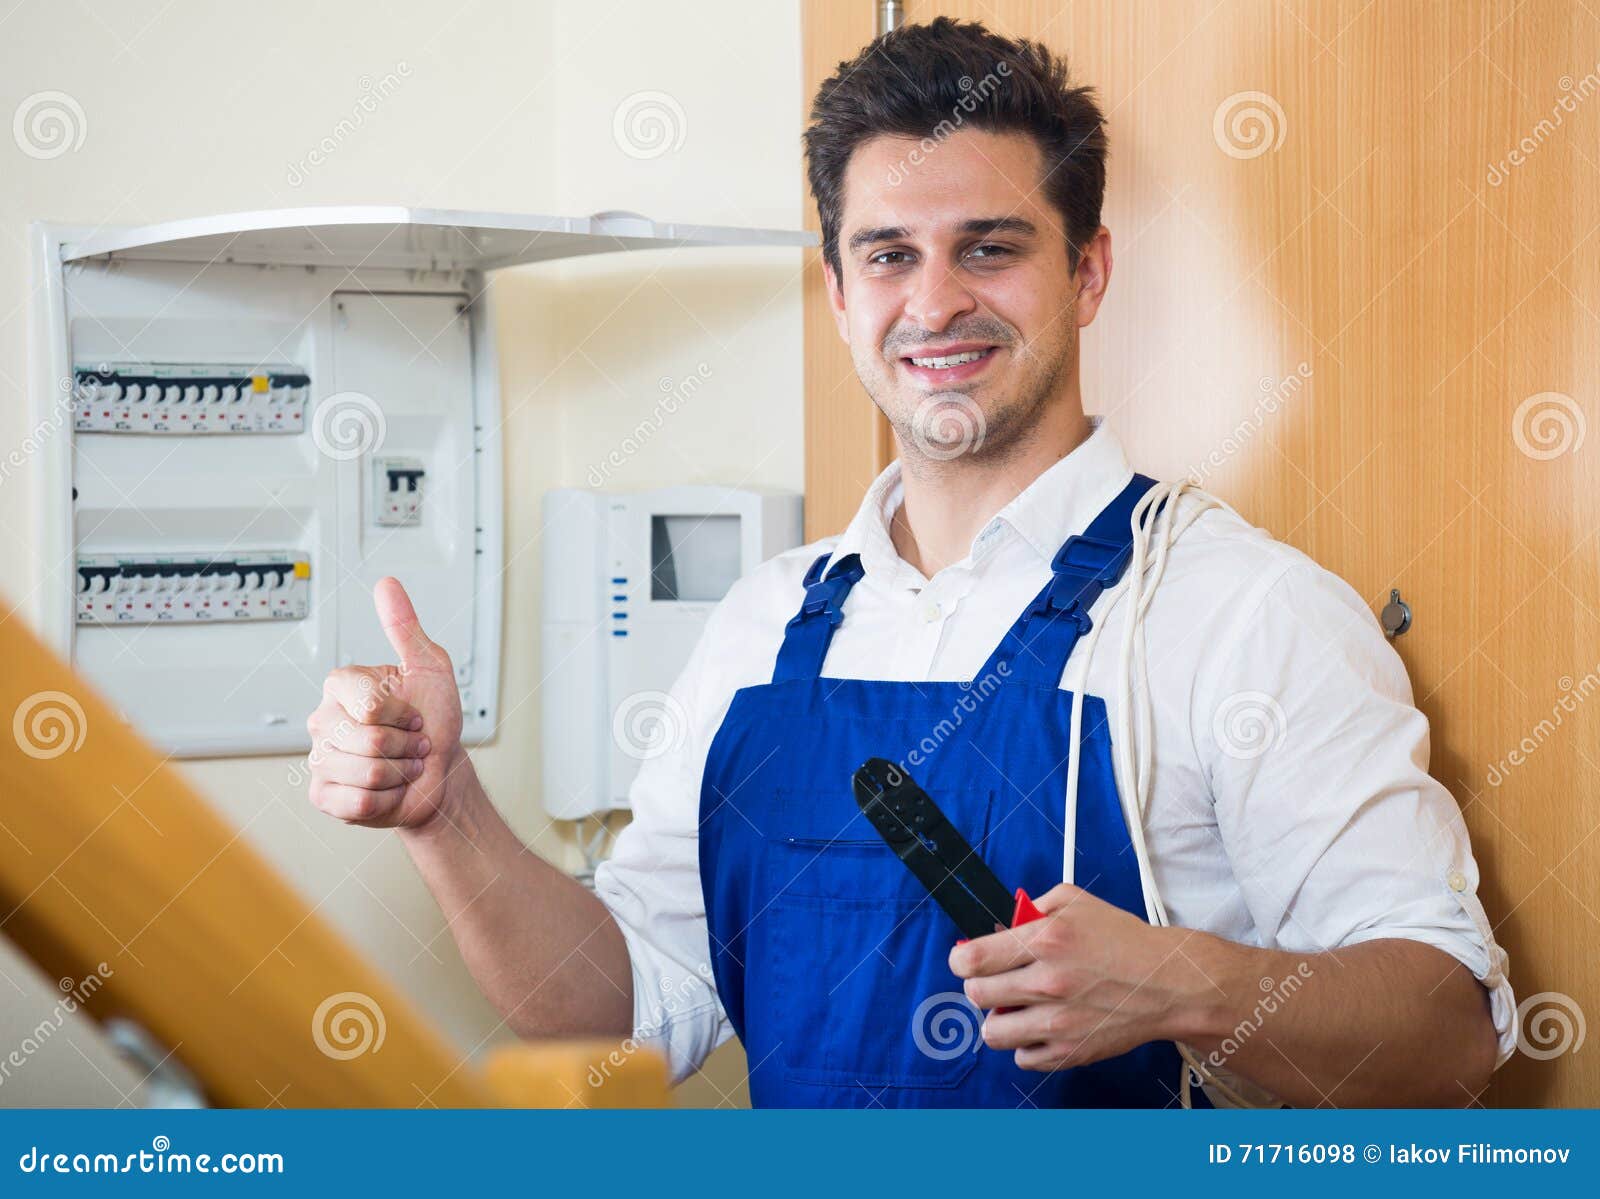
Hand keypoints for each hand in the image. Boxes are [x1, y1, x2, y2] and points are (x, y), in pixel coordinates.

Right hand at [305, 577, 466, 829]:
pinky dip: (386, 799)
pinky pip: (356, 802)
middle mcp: (323, 720)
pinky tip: (388, 789)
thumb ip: (405, 628)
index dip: (403, 714)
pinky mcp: (323, 794)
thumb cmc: (434, 720)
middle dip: (406, 746)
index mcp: (342, 687)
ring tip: (402, 764)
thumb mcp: (429, 668)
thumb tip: (386, 585)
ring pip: (365, 773)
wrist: (439, 772)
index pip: (369, 705)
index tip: (413, 713)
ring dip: (400, 772)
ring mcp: (320, 758)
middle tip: (411, 742)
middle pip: (368, 741)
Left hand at [948, 883, 1206, 1071]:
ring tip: (1017, 1007)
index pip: (971, 960)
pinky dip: (1026, 1044)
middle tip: (997, 980)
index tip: (966, 960)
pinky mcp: (1069, 1052)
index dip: (960, 960)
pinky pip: (1022, 1058)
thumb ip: (1030, 906)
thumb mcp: (1074, 901)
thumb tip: (997, 926)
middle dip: (981, 985)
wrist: (1167, 983)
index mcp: (1045, 941)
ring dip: (998, 1018)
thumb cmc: (1123, 939)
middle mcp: (1047, 983)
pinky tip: (1041, 1026)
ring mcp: (1058, 1023)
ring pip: (992, 1032)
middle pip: (976, 995)